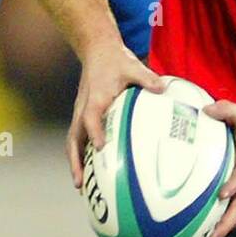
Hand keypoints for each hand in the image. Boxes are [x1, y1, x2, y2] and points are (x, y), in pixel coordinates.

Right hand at [68, 44, 164, 186]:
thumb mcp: (133, 66)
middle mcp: (83, 108)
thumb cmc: (116, 61)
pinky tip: (90, 171)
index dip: (95, 132)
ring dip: (75, 162)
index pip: (91, 118)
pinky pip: (80, 138)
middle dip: (75, 161)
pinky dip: (81, 155)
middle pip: (74, 139)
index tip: (101, 148)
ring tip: (80, 185)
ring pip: (73, 141)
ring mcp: (81, 113)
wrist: (97, 51)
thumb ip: (147, 78)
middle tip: (79, 183)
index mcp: (95, 98)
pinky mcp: (84, 115)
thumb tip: (162, 89)